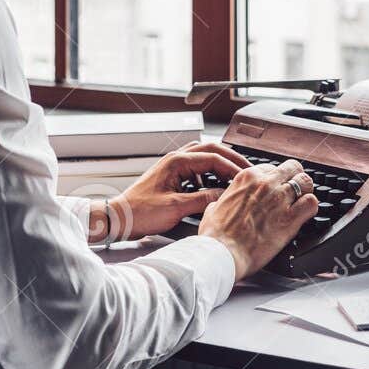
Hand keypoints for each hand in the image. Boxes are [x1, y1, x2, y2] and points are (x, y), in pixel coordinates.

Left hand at [97, 141, 251, 240]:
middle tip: (246, 169)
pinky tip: (215, 184)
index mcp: (176, 162)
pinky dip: (209, 172)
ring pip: (203, 156)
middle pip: (210, 149)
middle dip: (230, 158)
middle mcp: (175, 159)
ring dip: (220, 163)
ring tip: (234, 174)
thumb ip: (203, 199)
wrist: (121, 218)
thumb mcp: (176, 208)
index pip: (213, 157)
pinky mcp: (171, 176)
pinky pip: (196, 167)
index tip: (246, 177)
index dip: (232, 167)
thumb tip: (224, 195)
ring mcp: (173, 166)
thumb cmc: (142, 212)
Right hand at [198, 159, 318, 279]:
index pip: (271, 168)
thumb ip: (224, 201)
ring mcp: (279, 199)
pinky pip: (312, 202)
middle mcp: (265, 184)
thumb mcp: (213, 209)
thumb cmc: (216, 235)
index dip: (275, 179)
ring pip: (305, 182)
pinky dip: (311, 207)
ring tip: (301, 201)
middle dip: (294, 178)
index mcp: (246, 178)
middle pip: (292, 168)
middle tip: (294, 191)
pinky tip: (304, 214)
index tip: (275, 188)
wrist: (222, 253)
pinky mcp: (290, 218)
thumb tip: (221, 204)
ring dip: (305, 191)